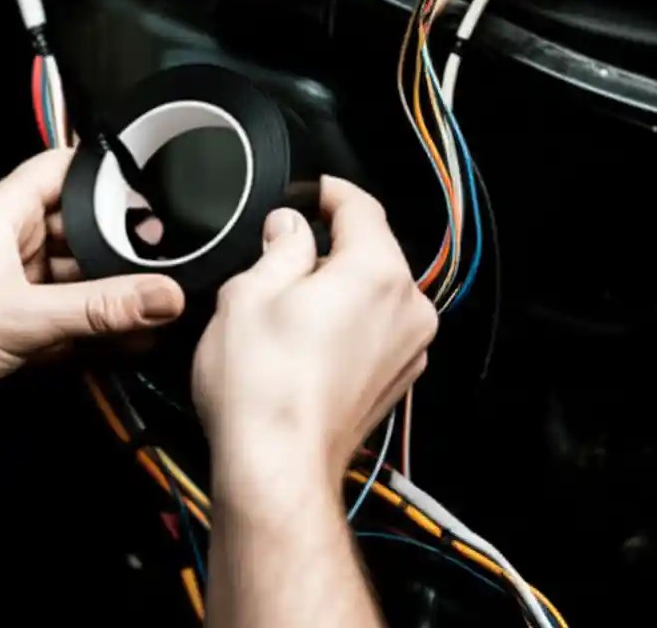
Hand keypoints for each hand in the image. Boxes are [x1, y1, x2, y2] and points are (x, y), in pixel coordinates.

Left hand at [0, 149, 184, 441]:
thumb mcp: (21, 315)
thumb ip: (98, 308)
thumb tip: (162, 295)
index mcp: (2, 215)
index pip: (62, 170)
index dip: (105, 174)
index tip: (153, 189)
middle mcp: (6, 246)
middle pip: (79, 231)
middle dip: (121, 248)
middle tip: (168, 265)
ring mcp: (7, 289)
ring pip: (75, 282)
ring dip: (111, 299)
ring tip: (160, 312)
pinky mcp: (7, 331)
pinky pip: (63, 324)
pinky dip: (93, 334)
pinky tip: (128, 344)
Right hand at [192, 177, 436, 483]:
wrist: (277, 466)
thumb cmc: (262, 385)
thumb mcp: (249, 292)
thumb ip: (279, 247)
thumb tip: (290, 227)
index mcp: (377, 270)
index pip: (361, 205)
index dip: (328, 191)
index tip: (307, 191)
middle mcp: (407, 306)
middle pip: (371, 251)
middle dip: (327, 246)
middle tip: (275, 257)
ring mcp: (408, 348)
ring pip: (373, 294)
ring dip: (337, 289)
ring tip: (284, 310)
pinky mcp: (396, 381)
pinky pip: (374, 332)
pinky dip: (346, 326)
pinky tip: (303, 345)